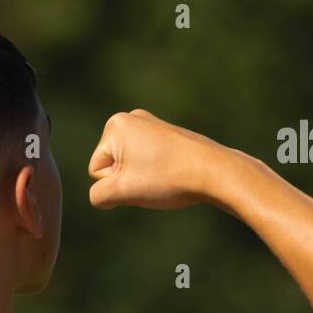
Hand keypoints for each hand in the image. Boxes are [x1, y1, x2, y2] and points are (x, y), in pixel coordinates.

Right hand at [87, 109, 238, 210]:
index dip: (116, 184)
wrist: (215, 172)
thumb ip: (98, 194)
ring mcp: (150, 124)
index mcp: (115, 125)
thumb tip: (103, 194)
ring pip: (130, 166)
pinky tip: (173, 173)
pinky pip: (147, 162)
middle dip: (128, 179)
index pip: (96, 170)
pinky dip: (156, 172)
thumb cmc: (167, 178)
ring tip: (165, 176)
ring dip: (142, 178)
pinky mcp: (166, 134)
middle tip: (154, 178)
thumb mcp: (122, 192)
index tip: (142, 179)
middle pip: (111, 166)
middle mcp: (130, 118)